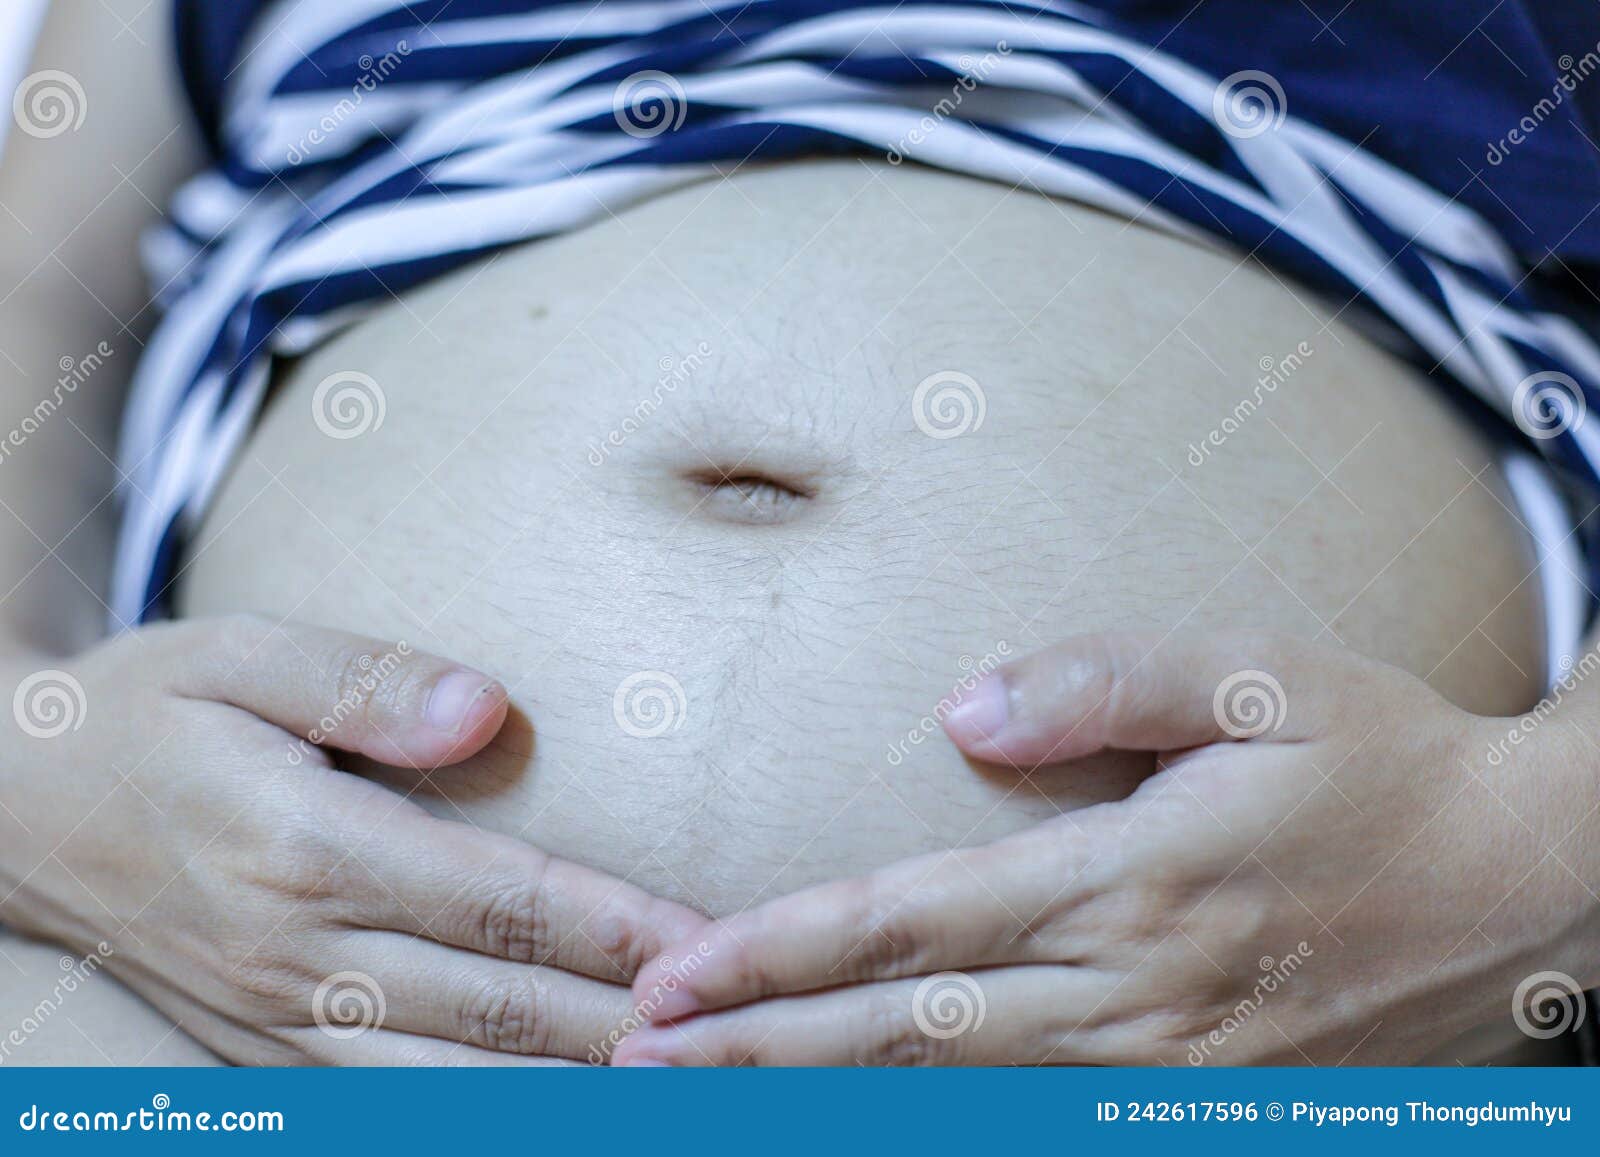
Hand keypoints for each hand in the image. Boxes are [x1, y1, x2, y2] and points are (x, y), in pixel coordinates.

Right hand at [0, 615, 706, 1064]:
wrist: (13, 805)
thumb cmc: (146, 711)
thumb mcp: (235, 653)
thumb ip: (362, 680)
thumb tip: (485, 710)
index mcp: (304, 844)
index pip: (497, 899)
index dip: (612, 925)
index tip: (708, 937)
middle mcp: (299, 951)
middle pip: (497, 1007)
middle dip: (626, 1024)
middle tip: (735, 1029)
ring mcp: (281, 1019)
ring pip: (455, 1082)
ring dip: (571, 1091)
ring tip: (676, 1090)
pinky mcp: (268, 1053)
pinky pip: (393, 1106)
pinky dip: (484, 1117)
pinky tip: (559, 1110)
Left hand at [618, 631, 1599, 1064]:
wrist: (1530, 881)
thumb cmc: (1385, 759)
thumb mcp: (1259, 677)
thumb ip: (1102, 681)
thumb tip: (962, 711)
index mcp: (1127, 878)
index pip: (911, 924)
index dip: (780, 951)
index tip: (673, 972)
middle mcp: (1130, 989)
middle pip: (906, 1033)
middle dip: (759, 1051)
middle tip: (635, 1064)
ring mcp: (1166, 1064)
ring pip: (959, 1093)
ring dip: (823, 1096)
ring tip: (711, 1103)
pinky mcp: (1204, 1096)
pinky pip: (1042, 1118)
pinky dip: (941, 1122)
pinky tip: (867, 1118)